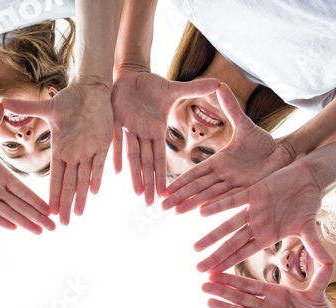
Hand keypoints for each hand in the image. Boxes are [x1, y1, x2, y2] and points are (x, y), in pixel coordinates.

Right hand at [3, 81, 112, 223]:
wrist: (91, 92)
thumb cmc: (70, 99)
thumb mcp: (47, 107)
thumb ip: (26, 108)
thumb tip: (2, 103)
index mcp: (59, 149)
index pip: (55, 176)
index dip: (53, 193)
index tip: (48, 210)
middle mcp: (73, 154)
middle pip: (69, 184)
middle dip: (66, 203)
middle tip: (63, 224)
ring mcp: (88, 151)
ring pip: (84, 179)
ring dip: (81, 197)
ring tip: (77, 215)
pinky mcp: (102, 145)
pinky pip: (99, 164)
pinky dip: (96, 177)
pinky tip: (93, 193)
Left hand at [111, 67, 219, 203]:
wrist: (130, 75)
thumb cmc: (151, 85)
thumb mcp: (174, 89)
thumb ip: (195, 89)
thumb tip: (219, 83)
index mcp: (157, 131)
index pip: (160, 157)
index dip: (162, 175)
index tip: (166, 193)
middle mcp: (144, 135)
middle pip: (147, 162)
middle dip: (149, 183)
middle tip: (150, 204)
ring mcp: (129, 129)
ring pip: (133, 156)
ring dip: (135, 175)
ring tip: (137, 194)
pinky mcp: (115, 121)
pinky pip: (116, 140)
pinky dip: (116, 154)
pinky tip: (117, 171)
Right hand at [162, 84, 294, 213]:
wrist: (284, 154)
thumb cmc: (263, 142)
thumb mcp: (244, 124)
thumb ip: (231, 107)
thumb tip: (219, 84)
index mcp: (219, 162)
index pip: (195, 174)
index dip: (180, 181)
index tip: (164, 189)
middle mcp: (224, 176)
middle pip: (197, 188)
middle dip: (179, 197)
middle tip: (161, 207)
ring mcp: (235, 186)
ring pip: (210, 196)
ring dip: (192, 204)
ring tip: (176, 212)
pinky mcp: (248, 192)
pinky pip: (230, 200)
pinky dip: (216, 206)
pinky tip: (202, 213)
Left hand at [193, 160, 332, 273]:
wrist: (309, 179)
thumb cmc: (308, 205)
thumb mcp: (309, 229)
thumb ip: (315, 247)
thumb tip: (329, 265)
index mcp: (267, 236)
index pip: (244, 254)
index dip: (231, 266)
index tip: (217, 278)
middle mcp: (256, 225)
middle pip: (232, 244)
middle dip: (216, 257)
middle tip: (198, 271)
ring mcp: (252, 210)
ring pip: (228, 225)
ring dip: (212, 236)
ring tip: (196, 248)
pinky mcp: (252, 192)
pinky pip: (233, 200)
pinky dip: (219, 206)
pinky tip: (202, 212)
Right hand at [203, 271, 335, 307]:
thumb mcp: (319, 289)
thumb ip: (321, 273)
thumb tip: (327, 255)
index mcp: (275, 293)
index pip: (249, 285)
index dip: (232, 279)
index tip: (215, 273)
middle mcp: (267, 306)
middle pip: (241, 298)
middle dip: (222, 291)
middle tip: (203, 285)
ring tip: (208, 302)